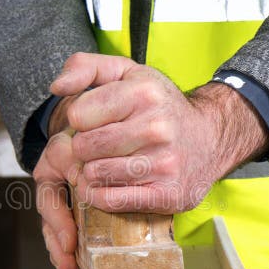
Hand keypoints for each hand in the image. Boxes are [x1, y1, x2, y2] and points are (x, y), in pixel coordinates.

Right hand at [32, 129, 83, 268]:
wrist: (88, 140)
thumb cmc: (82, 142)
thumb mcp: (73, 145)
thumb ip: (76, 161)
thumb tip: (84, 179)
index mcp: (49, 180)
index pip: (49, 203)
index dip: (58, 224)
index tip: (69, 242)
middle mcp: (53, 200)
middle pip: (51, 231)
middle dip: (60, 255)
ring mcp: (63, 215)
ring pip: (59, 244)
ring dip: (65, 267)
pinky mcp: (77, 225)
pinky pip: (71, 247)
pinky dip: (74, 267)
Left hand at [50, 52, 268, 212]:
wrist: (211, 137)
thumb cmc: (159, 105)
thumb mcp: (126, 73)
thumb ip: (85, 67)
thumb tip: (56, 88)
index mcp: (144, 93)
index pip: (78, 114)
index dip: (81, 119)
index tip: (97, 120)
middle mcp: (156, 127)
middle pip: (83, 147)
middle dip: (85, 148)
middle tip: (101, 145)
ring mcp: (164, 164)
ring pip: (94, 175)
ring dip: (93, 172)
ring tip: (109, 162)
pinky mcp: (167, 195)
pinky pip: (110, 201)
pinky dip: (100, 195)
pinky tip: (110, 184)